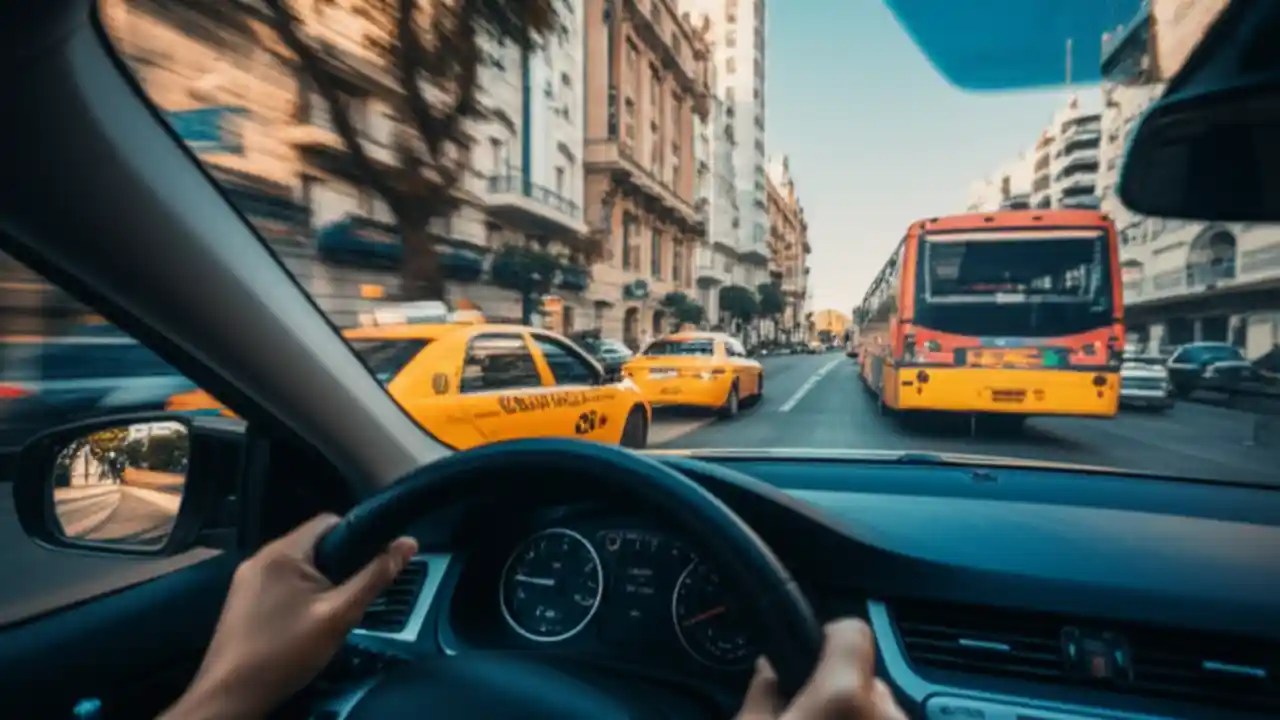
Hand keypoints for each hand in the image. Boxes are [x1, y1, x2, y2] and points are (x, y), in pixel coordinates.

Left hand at [161, 513, 418, 719]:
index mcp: (283, 551)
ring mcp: (245, 578)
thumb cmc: (287, 652)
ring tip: (331, 610)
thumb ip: (374, 577)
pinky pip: (278, 581)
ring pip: (296, 564)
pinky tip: (303, 620)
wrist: (230, 695)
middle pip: (312, 543)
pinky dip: (297, 592)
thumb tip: (409, 542)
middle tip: (352, 595)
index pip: (329, 521)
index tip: (371, 565)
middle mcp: (260, 556)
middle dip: (338, 563)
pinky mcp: (239, 599)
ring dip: (318, 579)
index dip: (357, 536)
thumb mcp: (339, 615)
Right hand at [736, 619, 906, 719]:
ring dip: (856, 717)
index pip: (852, 630)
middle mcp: (887, 713)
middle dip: (839, 692)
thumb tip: (770, 671)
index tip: (810, 657)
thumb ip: (763, 692)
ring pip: (879, 711)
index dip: (828, 639)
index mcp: (845, 695)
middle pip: (864, 678)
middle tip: (809, 717)